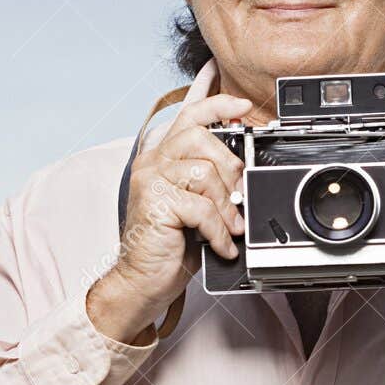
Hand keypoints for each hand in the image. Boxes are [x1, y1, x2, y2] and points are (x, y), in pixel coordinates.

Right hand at [87, 92, 250, 341]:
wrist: (142, 280)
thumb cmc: (168, 245)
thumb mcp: (194, 205)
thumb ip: (210, 180)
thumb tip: (241, 164)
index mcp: (161, 158)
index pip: (189, 115)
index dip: (218, 104)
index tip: (243, 105)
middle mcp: (152, 163)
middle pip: (201, 137)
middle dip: (230, 166)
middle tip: (238, 197)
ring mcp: (151, 182)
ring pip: (204, 172)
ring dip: (226, 205)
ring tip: (230, 228)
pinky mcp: (156, 204)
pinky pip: (202, 208)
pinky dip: (218, 230)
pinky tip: (220, 245)